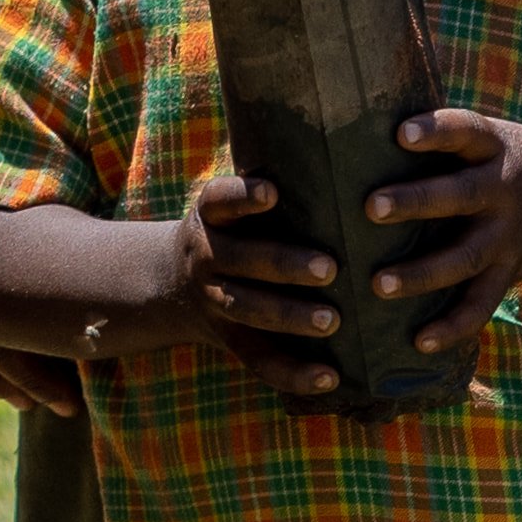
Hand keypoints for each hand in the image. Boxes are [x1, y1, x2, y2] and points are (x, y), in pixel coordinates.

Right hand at [168, 163, 352, 402]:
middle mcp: (207, 257)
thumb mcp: (234, 207)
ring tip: (333, 321)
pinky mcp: (231, 342)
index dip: (243, 196)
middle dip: (284, 264)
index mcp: (211, 218)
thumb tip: (346, 145)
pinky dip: (295, 373)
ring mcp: (214, 302)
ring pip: (249, 310)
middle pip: (241, 260)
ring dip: (290, 317)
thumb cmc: (236, 231)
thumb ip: (273, 187)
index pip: (220, 200)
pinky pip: (260, 362)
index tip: (272, 192)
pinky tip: (331, 376)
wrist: (175, 284)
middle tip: (330, 267)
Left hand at [358, 108, 521, 357]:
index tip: (401, 132)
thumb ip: (441, 127)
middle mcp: (503, 191)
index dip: (437, 131)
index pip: (466, 131)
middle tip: (370, 207)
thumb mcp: (489, 133)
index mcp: (494, 147)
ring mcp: (508, 236)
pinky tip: (418, 341)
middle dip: (416, 202)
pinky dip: (453, 326)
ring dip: (422, 274)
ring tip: (378, 284)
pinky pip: (481, 304)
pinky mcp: (509, 273)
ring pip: (466, 258)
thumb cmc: (506, 158)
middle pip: (460, 196)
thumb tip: (365, 90)